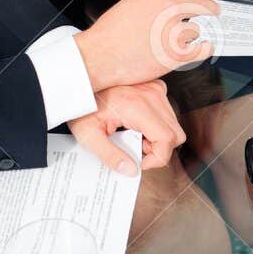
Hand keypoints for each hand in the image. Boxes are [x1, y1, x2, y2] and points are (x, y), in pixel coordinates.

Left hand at [70, 81, 186, 176]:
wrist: (77, 83)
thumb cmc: (82, 106)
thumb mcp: (88, 135)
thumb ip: (110, 155)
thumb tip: (131, 170)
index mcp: (137, 106)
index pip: (167, 139)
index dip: (158, 158)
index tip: (141, 162)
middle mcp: (151, 95)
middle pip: (175, 134)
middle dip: (159, 149)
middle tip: (135, 149)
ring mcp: (155, 89)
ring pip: (173, 125)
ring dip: (158, 137)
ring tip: (134, 136)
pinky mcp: (155, 87)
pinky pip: (168, 113)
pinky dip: (158, 125)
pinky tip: (137, 125)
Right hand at [73, 0, 223, 88]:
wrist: (101, 54)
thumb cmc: (112, 31)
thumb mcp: (134, 1)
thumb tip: (172, 0)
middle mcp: (171, 9)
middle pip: (203, 5)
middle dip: (211, 8)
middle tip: (214, 10)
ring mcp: (175, 32)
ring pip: (197, 29)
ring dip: (193, 33)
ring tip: (179, 38)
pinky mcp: (177, 54)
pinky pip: (201, 49)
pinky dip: (203, 49)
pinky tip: (202, 48)